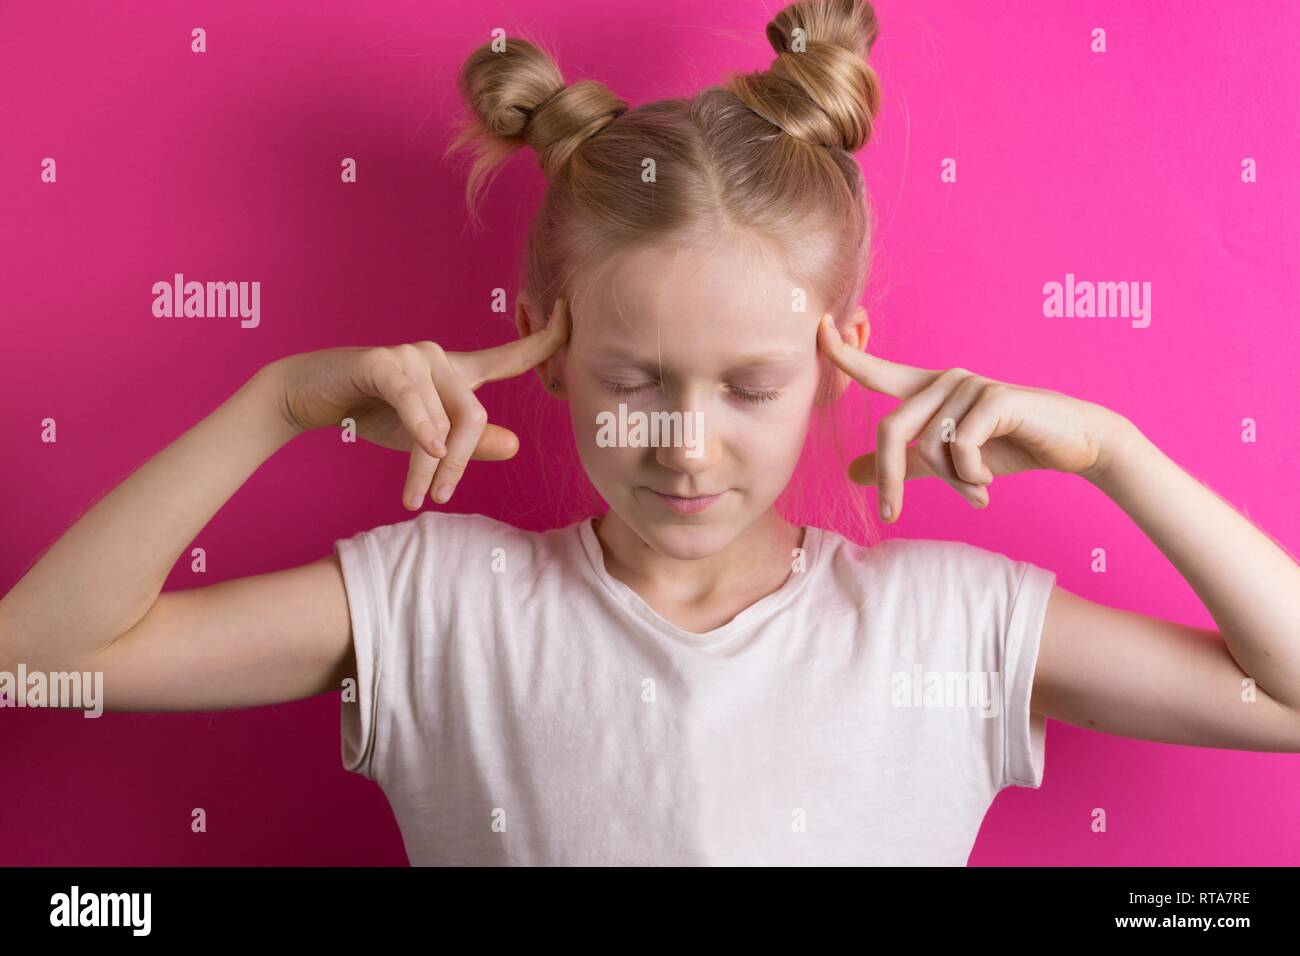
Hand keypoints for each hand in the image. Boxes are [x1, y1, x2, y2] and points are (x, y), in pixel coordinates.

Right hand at [273, 298, 569, 508]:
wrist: (309, 396)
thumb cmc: (371, 413)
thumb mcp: (425, 440)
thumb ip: (468, 444)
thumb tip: (515, 445)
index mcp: (457, 372)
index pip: (512, 356)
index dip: (545, 338)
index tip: (569, 311)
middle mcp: (439, 357)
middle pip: (474, 416)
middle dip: (461, 464)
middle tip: (441, 497)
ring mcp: (412, 356)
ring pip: (444, 419)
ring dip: (431, 465)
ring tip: (416, 496)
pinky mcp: (382, 362)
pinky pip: (413, 400)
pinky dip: (422, 429)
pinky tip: (426, 454)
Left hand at [816, 313, 1125, 521]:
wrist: (1074, 444)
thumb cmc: (1010, 447)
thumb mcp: (946, 461)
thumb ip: (901, 464)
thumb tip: (851, 472)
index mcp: (929, 390)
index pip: (876, 371)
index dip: (844, 352)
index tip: (819, 327)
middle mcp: (944, 380)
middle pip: (890, 430)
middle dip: (888, 479)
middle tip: (891, 514)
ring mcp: (969, 385)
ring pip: (929, 447)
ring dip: (950, 483)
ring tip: (975, 491)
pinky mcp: (995, 398)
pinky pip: (959, 449)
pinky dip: (970, 477)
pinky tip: (988, 484)